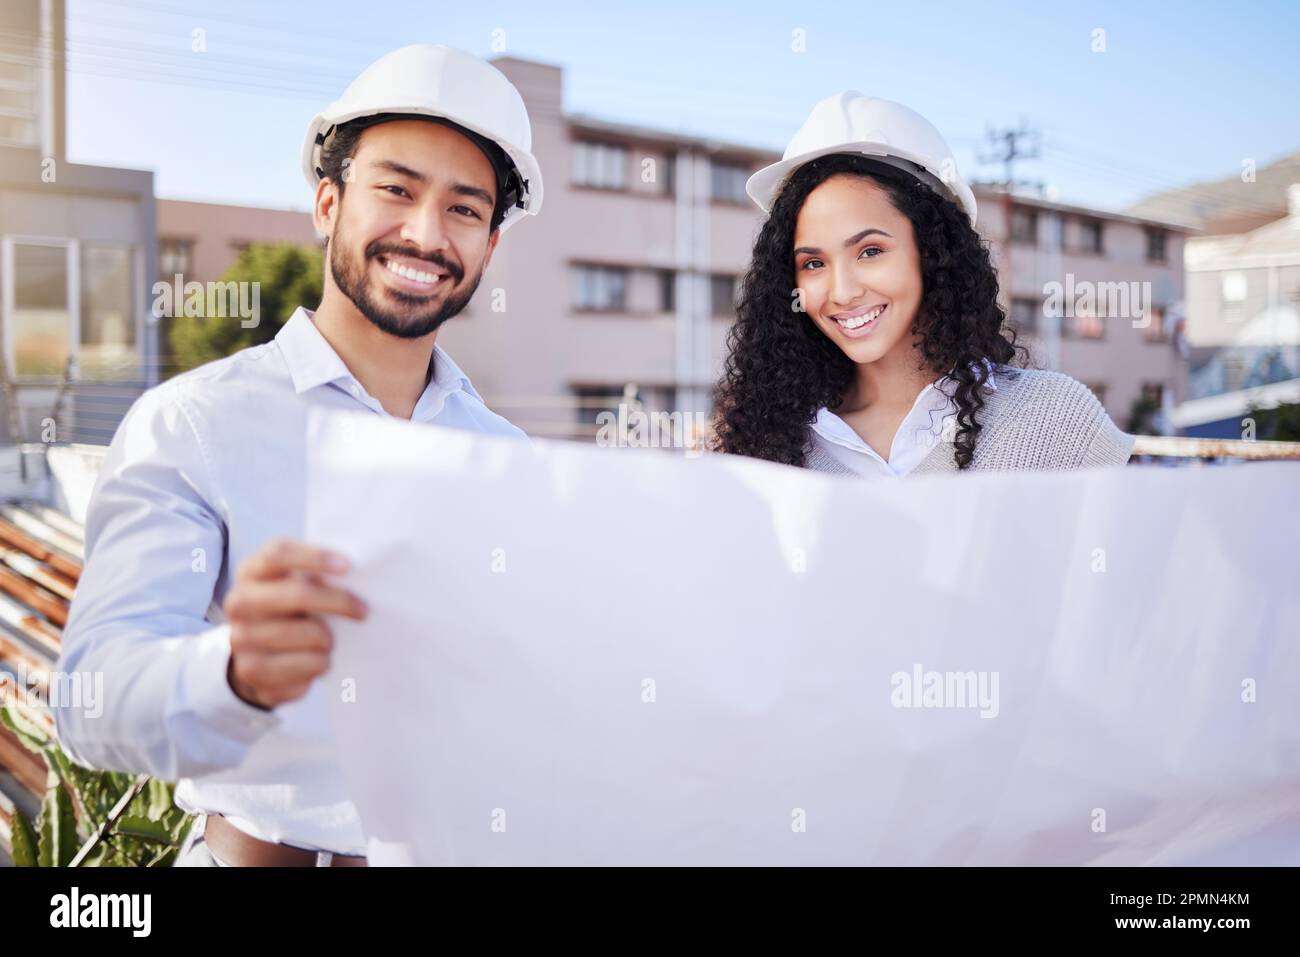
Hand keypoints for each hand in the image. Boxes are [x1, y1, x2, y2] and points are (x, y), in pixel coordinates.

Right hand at [223, 538, 366, 709]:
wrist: (256, 658)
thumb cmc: (287, 612)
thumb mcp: (292, 586)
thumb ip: (314, 575)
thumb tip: (360, 574)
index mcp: (251, 571)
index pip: (278, 553)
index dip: (315, 557)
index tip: (348, 566)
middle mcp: (240, 602)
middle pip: (299, 593)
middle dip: (339, 601)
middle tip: (363, 611)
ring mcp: (241, 637)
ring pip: (307, 632)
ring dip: (329, 639)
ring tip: (330, 641)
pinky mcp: (251, 670)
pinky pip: (306, 664)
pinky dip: (322, 663)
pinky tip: (320, 660)